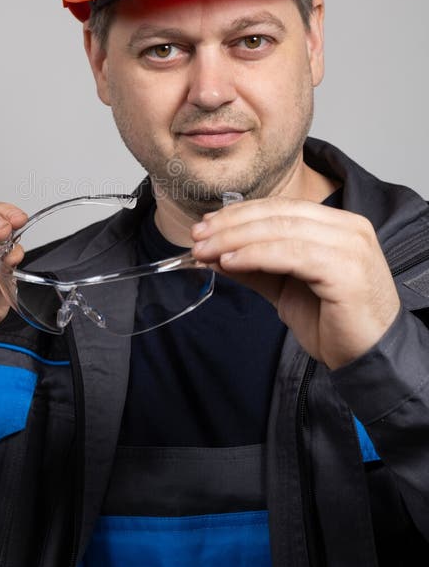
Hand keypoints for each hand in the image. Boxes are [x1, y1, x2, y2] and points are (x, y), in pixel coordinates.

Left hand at [191, 197, 400, 368]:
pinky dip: (255, 255)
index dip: (239, 214)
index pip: (281, 207)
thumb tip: (214, 252)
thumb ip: (255, 266)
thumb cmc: (333, 322)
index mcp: (339, 225)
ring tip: (206, 251)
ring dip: (235, 239)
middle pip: (278, 214)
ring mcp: (350, 246)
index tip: (206, 226)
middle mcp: (349, 228)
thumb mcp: (285, 286)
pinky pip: (291, 254)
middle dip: (231, 224)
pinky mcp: (346, 270)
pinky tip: (230, 262)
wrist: (368, 359)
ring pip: (281, 229)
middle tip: (198, 238)